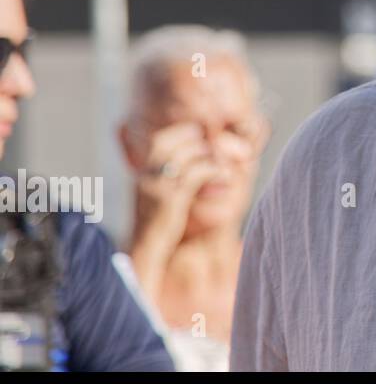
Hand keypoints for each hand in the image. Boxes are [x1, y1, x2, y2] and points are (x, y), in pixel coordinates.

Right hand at [129, 122, 222, 272]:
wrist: (145, 251)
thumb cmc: (155, 224)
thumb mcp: (156, 195)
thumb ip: (166, 175)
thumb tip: (189, 159)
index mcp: (142, 171)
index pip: (159, 139)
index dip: (182, 133)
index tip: (201, 135)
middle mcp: (146, 175)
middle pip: (171, 142)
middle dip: (196, 139)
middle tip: (216, 145)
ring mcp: (157, 186)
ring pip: (186, 155)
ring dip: (208, 154)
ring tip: (223, 162)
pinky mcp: (171, 199)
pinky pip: (196, 174)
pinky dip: (213, 170)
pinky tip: (225, 176)